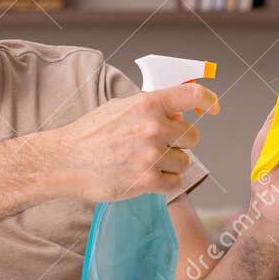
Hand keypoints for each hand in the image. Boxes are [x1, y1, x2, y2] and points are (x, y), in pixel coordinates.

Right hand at [51, 83, 218, 201]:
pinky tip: (146, 178)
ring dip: (171, 165)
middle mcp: (153, 127)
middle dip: (179, 143)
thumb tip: (178, 115)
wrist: (66, 161)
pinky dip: (165, 184)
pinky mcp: (148, 180)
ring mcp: (151, 155)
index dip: (208, 100)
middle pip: (192, 136)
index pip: (192, 95)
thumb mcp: (119, 108)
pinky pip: (176, 183)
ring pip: (185, 162)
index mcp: (147, 103)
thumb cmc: (90, 134)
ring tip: (146, 163)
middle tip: (156, 147)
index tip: (212, 108)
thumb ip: (150, 108)